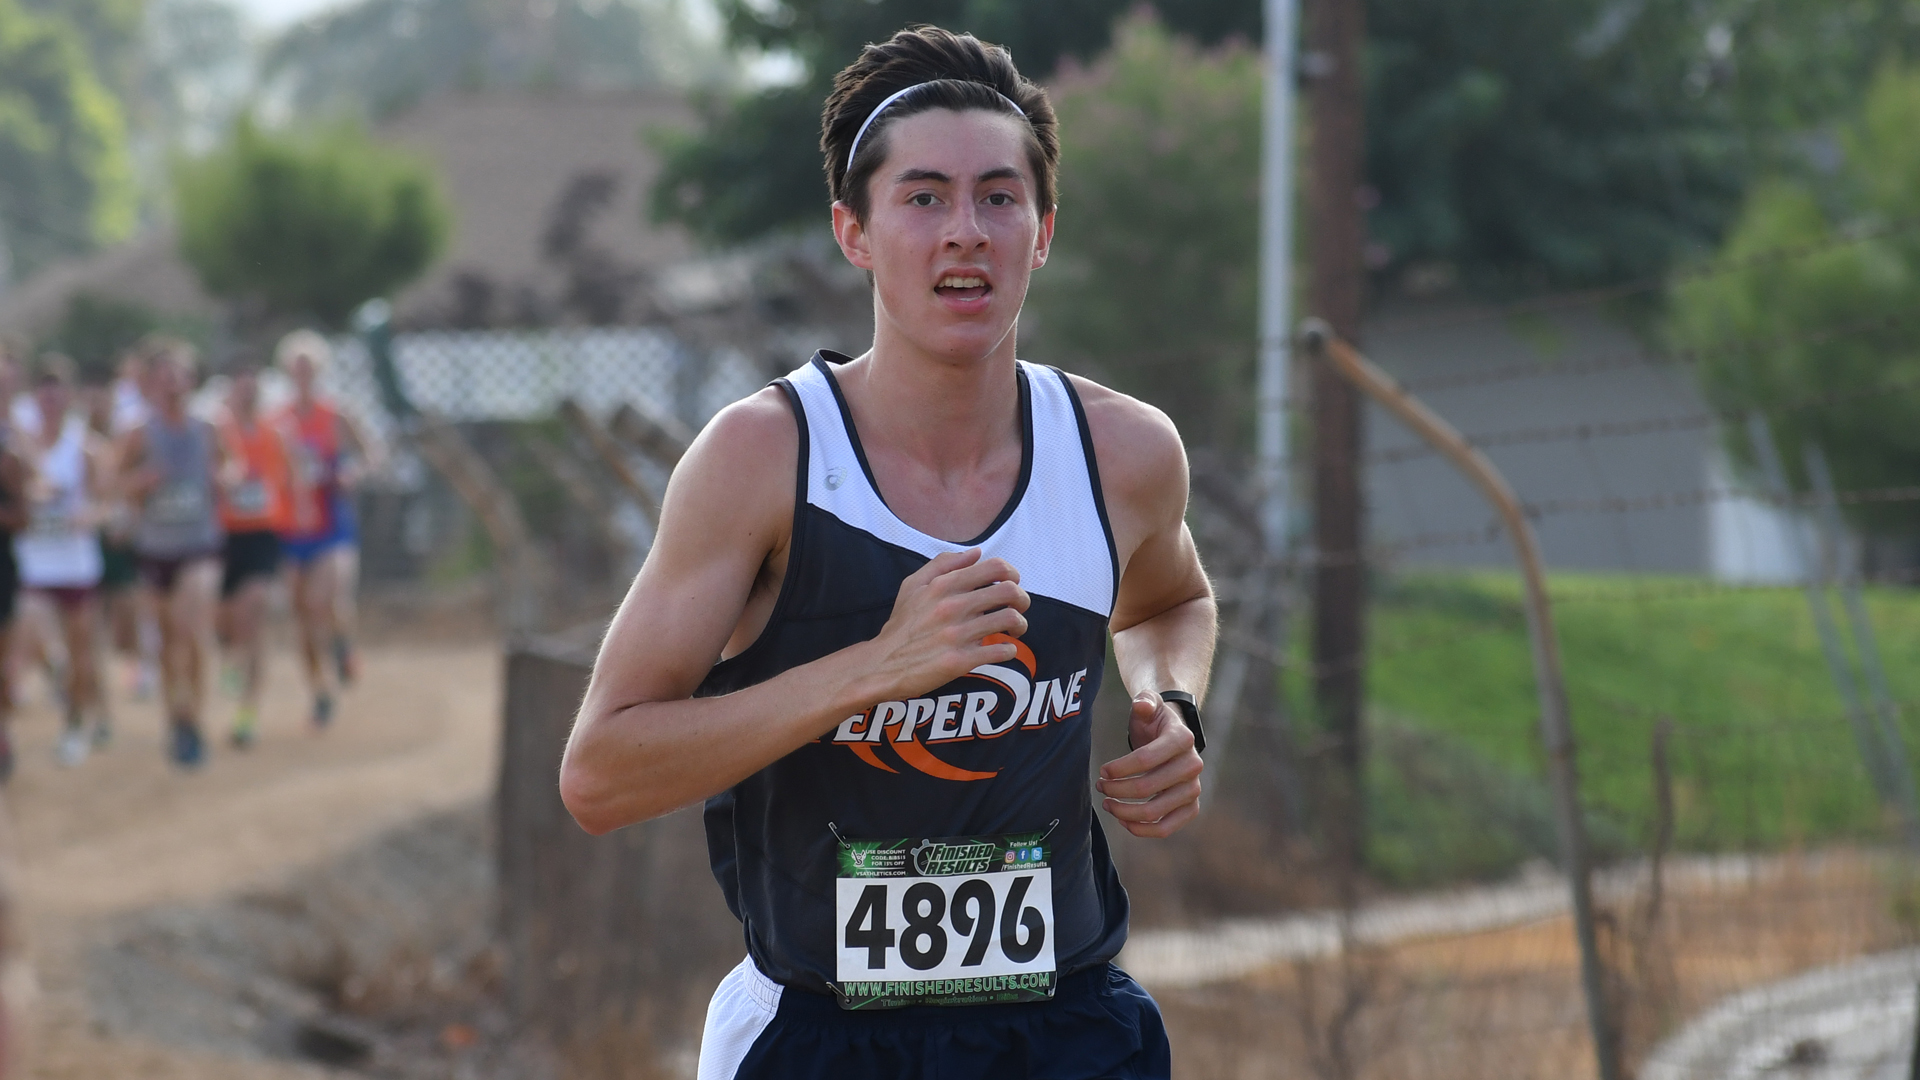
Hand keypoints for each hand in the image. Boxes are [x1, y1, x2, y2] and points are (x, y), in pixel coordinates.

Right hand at [860, 548, 1029, 702]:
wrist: (882, 664)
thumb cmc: (902, 625)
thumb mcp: (913, 585)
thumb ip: (944, 564)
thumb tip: (976, 553)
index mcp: (944, 585)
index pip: (995, 568)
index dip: (1012, 574)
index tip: (1012, 584)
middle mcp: (953, 606)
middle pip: (1010, 592)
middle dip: (1023, 600)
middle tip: (1019, 609)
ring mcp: (958, 634)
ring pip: (1010, 620)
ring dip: (1020, 626)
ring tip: (1015, 631)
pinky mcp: (960, 661)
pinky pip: (1000, 651)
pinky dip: (1009, 649)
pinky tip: (1004, 649)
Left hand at [1096, 693, 1202, 837]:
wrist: (1173, 736)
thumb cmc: (1155, 721)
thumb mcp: (1149, 703)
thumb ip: (1144, 702)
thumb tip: (1140, 705)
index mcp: (1182, 738)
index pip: (1145, 759)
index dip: (1119, 768)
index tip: (1103, 771)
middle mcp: (1193, 765)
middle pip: (1146, 787)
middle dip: (1116, 790)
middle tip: (1101, 786)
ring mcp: (1193, 789)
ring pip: (1154, 811)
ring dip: (1124, 812)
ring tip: (1108, 803)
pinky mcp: (1190, 808)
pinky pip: (1166, 828)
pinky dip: (1142, 829)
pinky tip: (1124, 821)